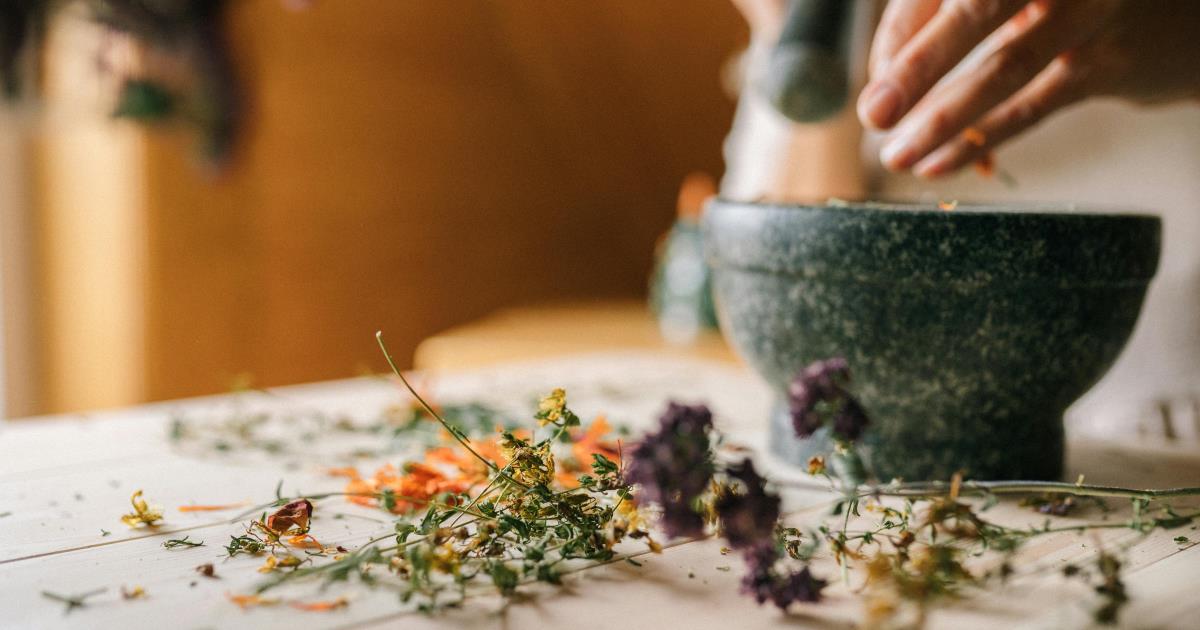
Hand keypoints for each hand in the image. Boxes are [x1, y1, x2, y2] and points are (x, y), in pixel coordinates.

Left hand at [858, 0, 1199, 177]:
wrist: (1175, 14)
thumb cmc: (1067, 0)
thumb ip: (942, 16)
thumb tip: (883, 73)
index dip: (898, 37)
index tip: (877, 84)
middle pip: (973, 9)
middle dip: (915, 68)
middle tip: (874, 114)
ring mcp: (1091, 9)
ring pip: (1005, 66)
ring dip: (942, 119)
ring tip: (897, 156)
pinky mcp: (1112, 60)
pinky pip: (1034, 105)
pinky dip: (981, 139)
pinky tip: (938, 165)